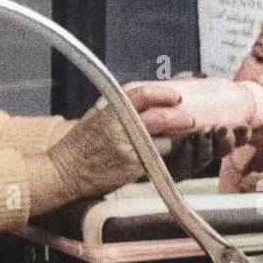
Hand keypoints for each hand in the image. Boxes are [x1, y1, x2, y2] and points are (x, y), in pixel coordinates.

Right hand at [38, 82, 195, 206]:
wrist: (66, 169)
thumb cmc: (85, 142)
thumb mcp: (101, 113)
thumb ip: (127, 105)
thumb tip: (157, 94)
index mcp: (113, 107)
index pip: (143, 93)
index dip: (164, 92)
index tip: (178, 95)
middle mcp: (120, 124)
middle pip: (161, 117)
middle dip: (183, 118)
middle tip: (196, 119)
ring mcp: (127, 147)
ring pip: (166, 140)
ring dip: (181, 139)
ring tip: (192, 136)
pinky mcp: (132, 166)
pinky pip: (160, 159)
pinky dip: (170, 156)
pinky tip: (176, 153)